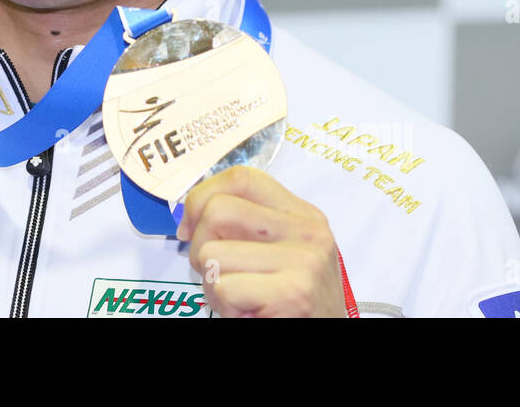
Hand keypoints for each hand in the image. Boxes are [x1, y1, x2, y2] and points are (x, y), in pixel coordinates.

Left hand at [176, 165, 344, 317]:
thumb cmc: (292, 307)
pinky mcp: (293, 293)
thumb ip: (247, 228)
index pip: (242, 178)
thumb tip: (189, 218)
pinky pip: (223, 288)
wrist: (330, 342)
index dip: (202, 196)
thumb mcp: (280, 255)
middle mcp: (308, 232)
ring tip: (240, 300)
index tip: (189, 228)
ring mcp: (303, 261)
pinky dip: (224, 308)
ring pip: (212, 252)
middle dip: (198, 247)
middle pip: (218, 210)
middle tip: (216, 276)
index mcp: (303, 216)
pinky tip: (248, 314)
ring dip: (212, 285)